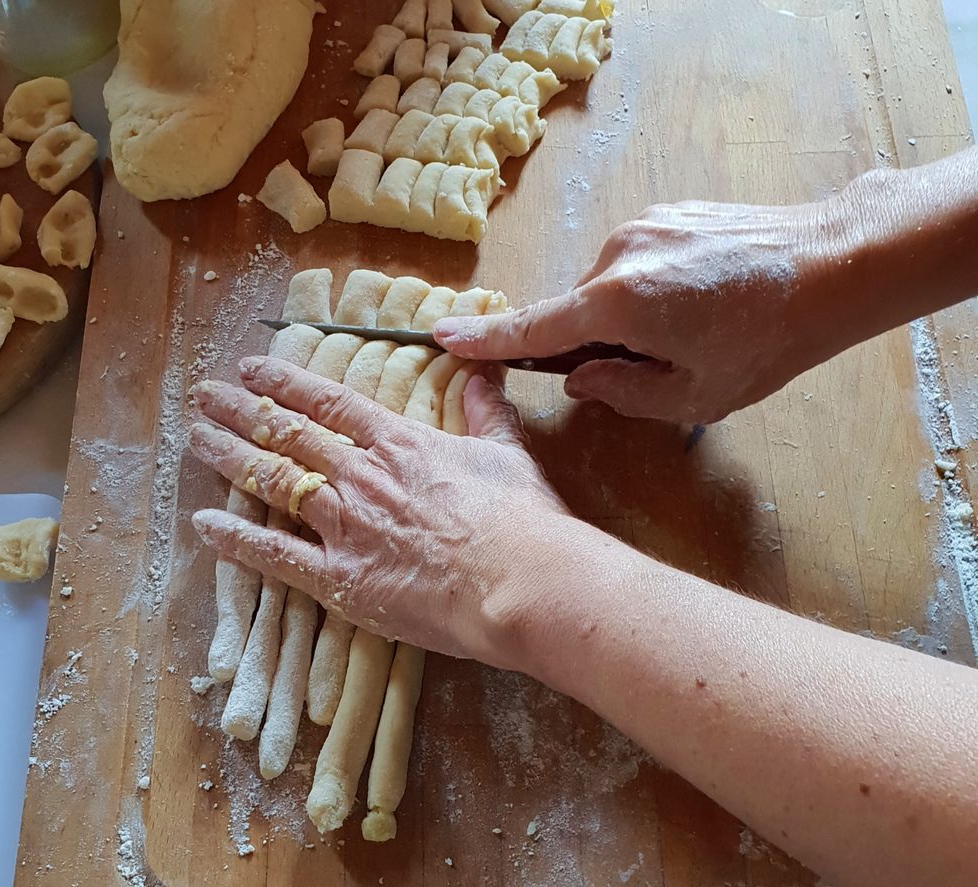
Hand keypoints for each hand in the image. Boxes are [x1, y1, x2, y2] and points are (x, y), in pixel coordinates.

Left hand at [186, 357, 576, 666]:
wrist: (521, 580)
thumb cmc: (521, 519)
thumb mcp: (508, 452)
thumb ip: (487, 412)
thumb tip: (483, 373)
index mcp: (400, 445)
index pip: (330, 403)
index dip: (286, 384)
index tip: (252, 369)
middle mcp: (362, 476)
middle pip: (288, 435)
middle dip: (241, 411)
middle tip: (203, 395)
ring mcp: (345, 525)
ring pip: (273, 481)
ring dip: (229, 457)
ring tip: (194, 438)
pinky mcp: (340, 576)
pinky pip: (276, 555)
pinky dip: (236, 540)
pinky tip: (203, 525)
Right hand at [432, 197, 856, 422]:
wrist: (835, 262)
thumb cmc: (768, 338)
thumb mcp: (695, 395)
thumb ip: (622, 393)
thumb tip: (580, 380)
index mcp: (617, 304)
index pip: (532, 328)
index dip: (484, 339)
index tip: (442, 338)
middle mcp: (616, 255)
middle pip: (577, 311)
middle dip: (600, 343)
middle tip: (660, 366)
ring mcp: (643, 226)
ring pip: (609, 286)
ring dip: (631, 316)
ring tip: (698, 330)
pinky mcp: (667, 212)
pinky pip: (636, 261)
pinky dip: (653, 288)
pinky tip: (706, 300)